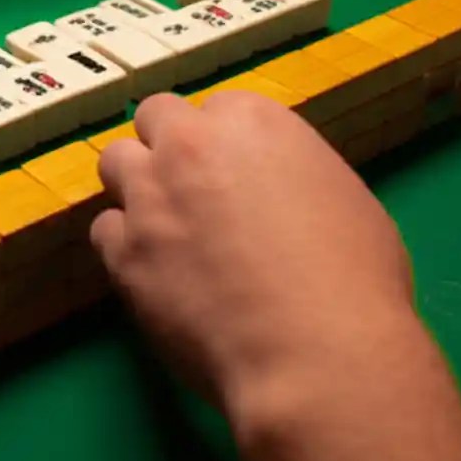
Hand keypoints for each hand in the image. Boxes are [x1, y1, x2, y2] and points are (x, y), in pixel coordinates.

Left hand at [93, 92, 460, 460]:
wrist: (316, 354)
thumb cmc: (355, 281)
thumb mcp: (342, 198)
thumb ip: (293, 177)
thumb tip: (275, 194)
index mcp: (253, 122)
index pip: (218, 107)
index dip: (227, 142)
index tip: (238, 173)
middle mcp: (190, 147)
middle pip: (155, 117)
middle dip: (169, 145)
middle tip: (193, 190)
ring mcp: (148, 198)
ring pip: (116, 164)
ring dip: (137, 185)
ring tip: (167, 227)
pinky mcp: (124, 255)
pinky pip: (105, 231)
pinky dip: (125, 245)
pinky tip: (158, 273)